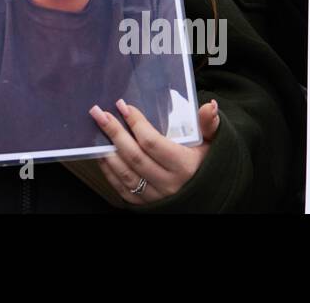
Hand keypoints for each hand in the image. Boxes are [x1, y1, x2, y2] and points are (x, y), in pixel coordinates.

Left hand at [91, 98, 220, 204]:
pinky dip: (110, 172)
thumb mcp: (212, 144)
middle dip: (114, 132)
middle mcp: (169, 184)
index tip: (123, 106)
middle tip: (99, 113)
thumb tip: (209, 105)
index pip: (153, 143)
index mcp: (184, 166)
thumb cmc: (207, 165)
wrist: (210, 196)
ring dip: (108, 152)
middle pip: (135, 156)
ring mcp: (156, 196)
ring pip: (126, 174)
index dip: (136, 123)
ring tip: (97, 131)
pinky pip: (123, 189)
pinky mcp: (146, 205)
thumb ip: (208, 124)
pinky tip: (102, 155)